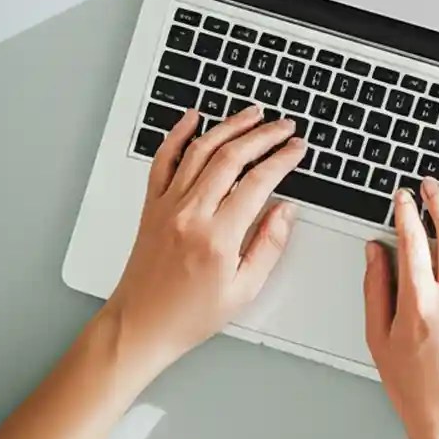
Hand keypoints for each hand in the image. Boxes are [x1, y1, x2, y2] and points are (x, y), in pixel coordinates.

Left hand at [102, 106, 305, 375]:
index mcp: (217, 237)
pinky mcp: (152, 206)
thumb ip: (269, 245)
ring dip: (229, 126)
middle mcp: (190, 214)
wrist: (140, 324)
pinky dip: (178, 134)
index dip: (282, 159)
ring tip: (252, 115)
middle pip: (231, 157)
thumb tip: (285, 211)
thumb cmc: (189, 315)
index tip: (297, 149)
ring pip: (200, 150)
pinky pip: (164, 160)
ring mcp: (168, 206)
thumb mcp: (244, 289)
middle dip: (263, 135)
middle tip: (284, 127)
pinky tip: (193, 118)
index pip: (258, 182)